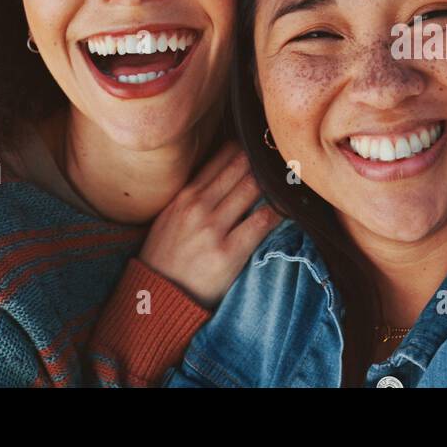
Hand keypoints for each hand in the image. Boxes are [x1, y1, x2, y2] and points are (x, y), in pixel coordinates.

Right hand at [138, 142, 280, 307]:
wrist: (156, 298)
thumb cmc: (167, 256)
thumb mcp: (171, 216)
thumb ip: (196, 194)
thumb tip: (229, 171)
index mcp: (185, 194)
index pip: (224, 155)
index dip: (248, 148)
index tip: (265, 150)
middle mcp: (198, 205)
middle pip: (242, 166)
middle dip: (265, 161)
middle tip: (284, 162)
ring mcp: (212, 228)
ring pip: (254, 187)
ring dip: (275, 183)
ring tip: (290, 182)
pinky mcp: (228, 252)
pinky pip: (263, 221)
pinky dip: (279, 211)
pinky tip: (290, 210)